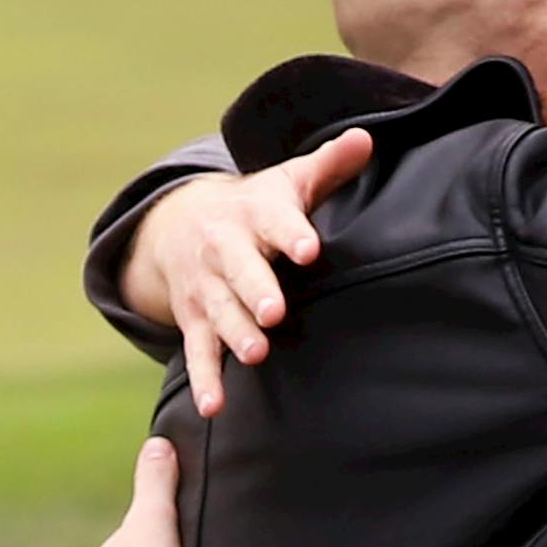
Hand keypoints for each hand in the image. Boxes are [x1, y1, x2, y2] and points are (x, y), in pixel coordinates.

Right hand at [123, 127, 367, 415]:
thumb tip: (366, 139)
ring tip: (256, 353)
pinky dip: (204, 380)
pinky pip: (197, 351)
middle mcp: (224, 249)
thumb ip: (329, 166)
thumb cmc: (257, 207)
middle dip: (255, 290)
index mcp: (254, 213)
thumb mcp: (288, 182)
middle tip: (275, 311)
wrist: (179, 224)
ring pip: (220, 312)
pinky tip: (214, 407)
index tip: (308, 248)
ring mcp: (207, 288)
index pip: (273, 219)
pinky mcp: (194, 320)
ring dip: (235, 333)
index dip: (290, 234)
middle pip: (240, 270)